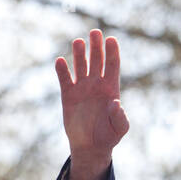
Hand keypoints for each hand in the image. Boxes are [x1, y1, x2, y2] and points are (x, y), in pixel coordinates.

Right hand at [55, 29, 128, 167]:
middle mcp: (96, 84)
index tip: (111, 39)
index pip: (113, 65)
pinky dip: (62, 70)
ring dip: (79, 53)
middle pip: (97, 60)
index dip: (112, 52)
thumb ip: (120, 117)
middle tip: (95, 32)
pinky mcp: (68, 95)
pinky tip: (60, 61)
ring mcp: (82, 88)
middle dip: (96, 46)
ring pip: (80, 65)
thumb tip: (116, 103)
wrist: (90, 147)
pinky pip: (64, 79)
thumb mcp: (119, 129)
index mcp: (111, 88)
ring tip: (78, 42)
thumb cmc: (108, 137)